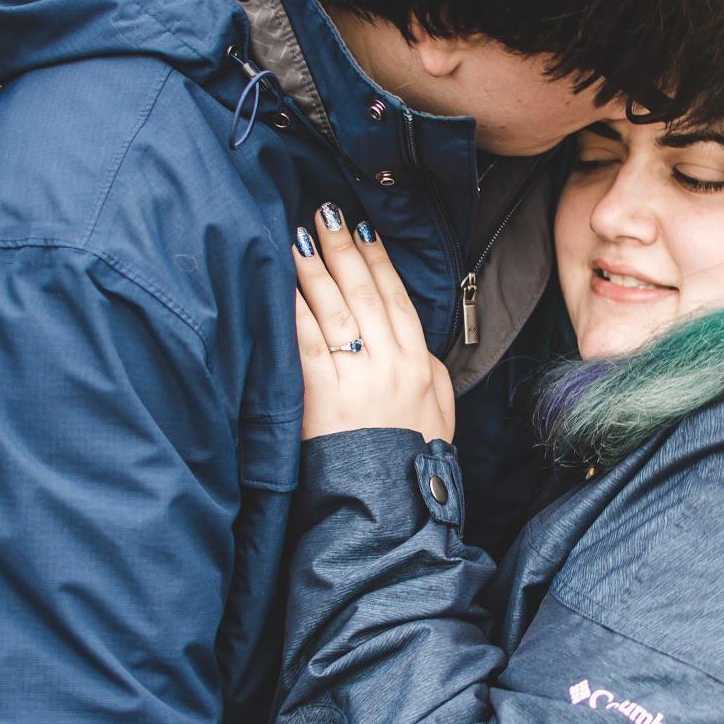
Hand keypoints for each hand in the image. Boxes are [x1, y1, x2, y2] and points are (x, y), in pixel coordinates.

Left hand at [295, 206, 454, 444]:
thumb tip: (413, 345)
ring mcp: (358, 379)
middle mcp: (390, 364)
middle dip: (344, 250)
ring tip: (299, 237)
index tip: (362, 230)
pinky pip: (308, 344)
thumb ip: (428, 371)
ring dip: (315, 270)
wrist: (393, 509)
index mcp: (418, 363)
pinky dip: (296, 312)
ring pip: (336, 311)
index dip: (378, 261)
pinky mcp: (325, 398)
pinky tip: (285, 287)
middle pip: (365, 294)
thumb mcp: (438, 412)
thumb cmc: (412, 462)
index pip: (396, 299)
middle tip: (325, 213)